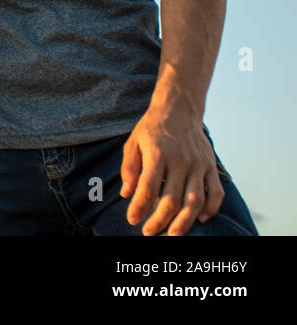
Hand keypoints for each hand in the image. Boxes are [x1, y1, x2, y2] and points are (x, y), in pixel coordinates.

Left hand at [120, 104, 224, 235]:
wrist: (178, 109)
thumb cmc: (152, 128)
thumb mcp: (133, 142)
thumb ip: (129, 168)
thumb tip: (126, 194)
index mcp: (158, 154)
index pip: (148, 188)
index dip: (139, 207)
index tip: (132, 220)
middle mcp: (180, 160)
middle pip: (172, 199)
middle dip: (160, 220)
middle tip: (149, 232)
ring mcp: (199, 164)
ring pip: (195, 200)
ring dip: (185, 221)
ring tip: (173, 233)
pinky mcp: (211, 166)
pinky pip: (216, 192)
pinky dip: (211, 208)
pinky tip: (200, 219)